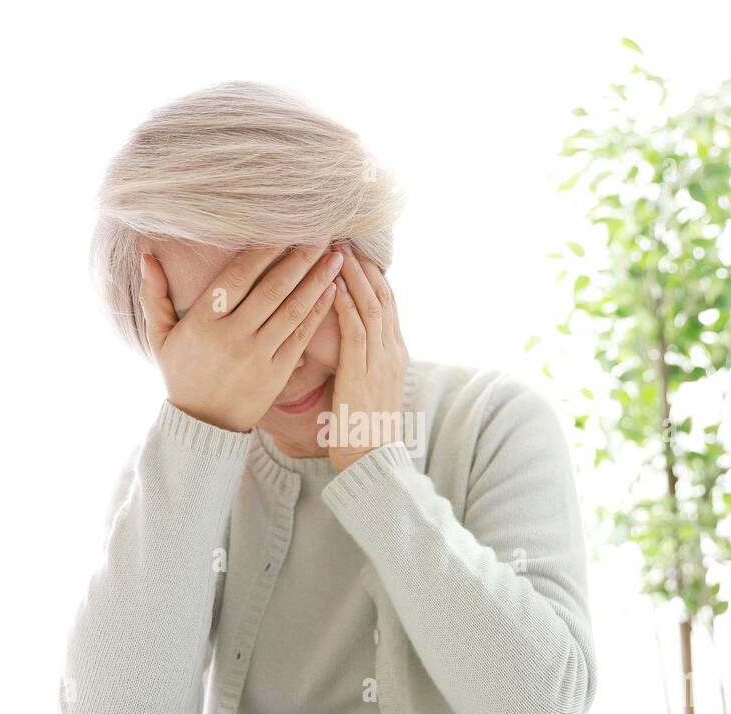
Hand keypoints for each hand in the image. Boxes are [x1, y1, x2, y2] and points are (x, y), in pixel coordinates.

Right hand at [138, 244, 342, 431]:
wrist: (203, 424)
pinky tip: (332, 291)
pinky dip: (318, 313)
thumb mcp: (160, 337)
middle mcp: (231, 337)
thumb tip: (146, 256)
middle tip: (322, 234)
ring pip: (292, 311)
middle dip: (299, 259)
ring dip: (316, 281)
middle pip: (272, 290)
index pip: (237, 277)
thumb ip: (153, 296)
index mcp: (203, 322)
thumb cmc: (182, 374)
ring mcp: (256, 356)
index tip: (284, 229)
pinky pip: (301, 337)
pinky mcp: (276, 374)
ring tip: (336, 257)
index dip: (263, 251)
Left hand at [327, 242, 408, 471]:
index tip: (356, 254)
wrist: (372, 458)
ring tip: (338, 251)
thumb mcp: (367, 386)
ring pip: (371, 305)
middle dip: (364, 266)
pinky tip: (335, 286)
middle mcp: (393, 351)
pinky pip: (357, 329)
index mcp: (395, 353)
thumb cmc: (362, 428)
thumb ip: (362, 361)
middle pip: (382, 296)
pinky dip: (347, 304)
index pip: (387, 303)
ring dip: (354, 276)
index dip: (372, 276)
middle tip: (346, 239)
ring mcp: (381, 360)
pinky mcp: (363, 371)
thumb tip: (347, 344)